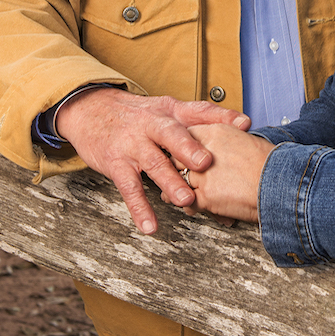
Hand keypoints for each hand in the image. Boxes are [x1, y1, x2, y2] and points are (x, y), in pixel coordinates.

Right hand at [55, 89, 250, 234]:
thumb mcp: (168, 108)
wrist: (90, 109)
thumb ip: (203, 117)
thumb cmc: (138, 114)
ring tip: (185, 201)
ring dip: (169, 182)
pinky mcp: (116, 163)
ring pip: (153, 163)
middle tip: (206, 162)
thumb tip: (244, 123)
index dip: (220, 117)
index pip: (198, 111)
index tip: (243, 124)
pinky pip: (129, 188)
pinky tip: (150, 226)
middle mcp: (152, 125)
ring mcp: (133, 145)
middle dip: (189, 148)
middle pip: (172, 134)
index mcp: (169, 112)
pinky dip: (139, 208)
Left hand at [183, 124, 273, 222]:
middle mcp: (204, 151)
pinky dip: (189, 206)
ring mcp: (203, 175)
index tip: (180, 152)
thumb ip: (228, 141)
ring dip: (179, 188)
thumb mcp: (247, 140)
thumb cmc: (272, 163)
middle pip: (176, 157)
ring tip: (178, 191)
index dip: (182, 146)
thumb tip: (222, 149)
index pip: (186, 134)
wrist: (280, 184)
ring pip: (178, 181)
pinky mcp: (206, 197)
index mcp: (215, 132)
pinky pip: (187, 203)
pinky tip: (192, 206)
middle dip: (176, 167)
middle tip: (175, 172)